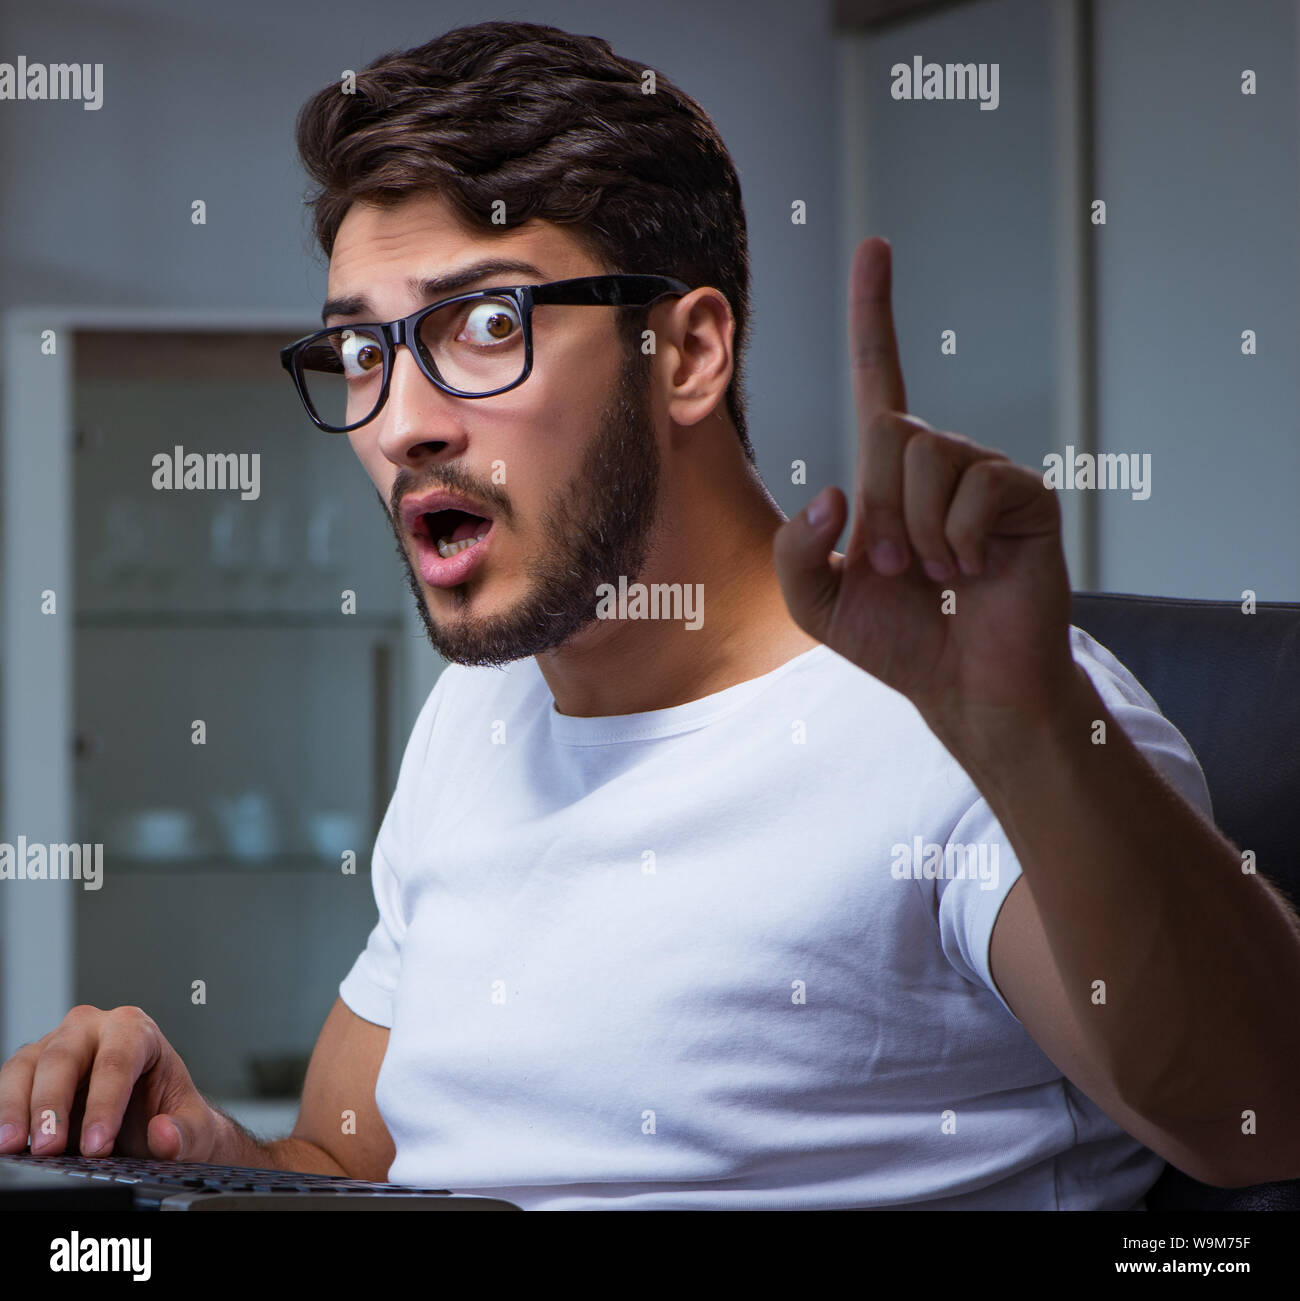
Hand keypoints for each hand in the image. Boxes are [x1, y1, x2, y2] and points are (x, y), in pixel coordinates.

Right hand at [0, 1004, 229, 1160]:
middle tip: (50, 1149)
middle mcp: (94, 1028)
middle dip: (53, 1104)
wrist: (149, 1117)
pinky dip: (4, 1111)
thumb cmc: (166, 1112)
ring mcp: (57, 1045)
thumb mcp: (192, 1126)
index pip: (117, 1062)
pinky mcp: (30, 1068)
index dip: (105, 1104)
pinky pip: (8, 1082)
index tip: (97, 1145)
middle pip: (65, 1056)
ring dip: (17, 1107)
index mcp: (137, 1031)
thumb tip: (164, 1134)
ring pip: (27, 1065)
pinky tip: (4, 1140)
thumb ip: (186, 1133)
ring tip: (14, 1146)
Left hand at [773, 237, 1075, 747]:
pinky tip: (974, 570)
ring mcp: (985, 474)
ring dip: (920, 531)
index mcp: (889, 473)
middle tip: (899, 570)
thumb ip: (794, 551)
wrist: (965, 685)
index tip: (875, 248)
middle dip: (881, 512)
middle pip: (889, 432)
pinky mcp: (1025, 496)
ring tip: (939, 575)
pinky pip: (979, 486)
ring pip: (930, 456)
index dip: (873, 314)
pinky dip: (959, 539)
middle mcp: (939, 460)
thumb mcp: (817, 602)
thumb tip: (834, 490)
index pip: (878, 377)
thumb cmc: (898, 640)